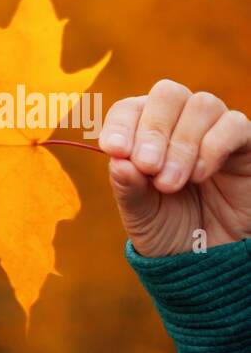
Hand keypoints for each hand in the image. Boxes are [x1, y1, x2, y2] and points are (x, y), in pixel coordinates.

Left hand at [100, 80, 250, 256]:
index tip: (114, 150)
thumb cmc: (167, 229)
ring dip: (182, 143)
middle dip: (153, 129)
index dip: (121, 123)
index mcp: (143, 135)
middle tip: (148, 166)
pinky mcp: (245, 145)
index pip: (130, 108)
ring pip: (202, 104)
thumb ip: (128, 187)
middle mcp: (179, 125)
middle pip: (167, 94)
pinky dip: (213, 146)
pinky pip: (235, 125)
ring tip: (170, 182)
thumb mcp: (139, 214)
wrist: (206, 258)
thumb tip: (118, 160)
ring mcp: (214, 131)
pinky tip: (200, 175)